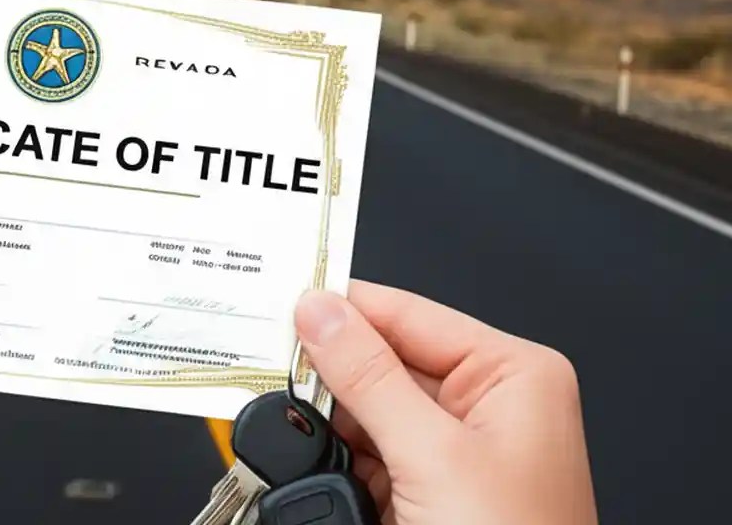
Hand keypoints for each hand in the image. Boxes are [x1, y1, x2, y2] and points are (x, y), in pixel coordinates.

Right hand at [295, 281, 596, 524]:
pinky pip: (371, 450)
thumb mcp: (430, 455)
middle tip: (270, 360)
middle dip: (330, 369)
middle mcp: (491, 403)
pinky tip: (317, 460)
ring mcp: (458, 449)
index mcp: (514, 375)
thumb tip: (321, 314)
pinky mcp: (430, 488)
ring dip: (329, 418)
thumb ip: (367, 377)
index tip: (282, 296)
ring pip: (370, 407)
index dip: (344, 306)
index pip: (411, 313)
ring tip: (291, 421)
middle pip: (385, 358)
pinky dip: (339, 457)